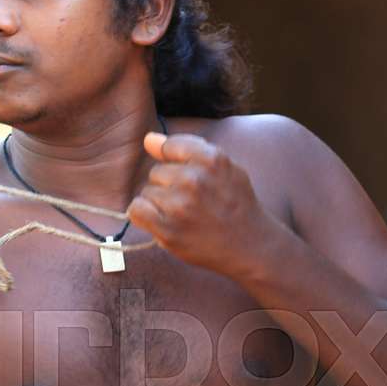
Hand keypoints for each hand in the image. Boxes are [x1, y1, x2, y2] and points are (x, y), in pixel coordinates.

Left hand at [128, 131, 272, 276]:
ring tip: (183, 215)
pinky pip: (137, 210)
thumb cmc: (235, 203)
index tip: (188, 179)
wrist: (250, 245)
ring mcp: (180, 205)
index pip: (170, 146)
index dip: (175, 163)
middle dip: (168, 186)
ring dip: (159, 204)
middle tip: (191, 202)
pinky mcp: (168, 229)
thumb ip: (186, 149)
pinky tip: (161, 221)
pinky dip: (144, 215)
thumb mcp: (223, 167)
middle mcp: (194, 179)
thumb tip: (149, 139)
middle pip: (157, 172)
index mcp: (211, 159)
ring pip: (147, 192)